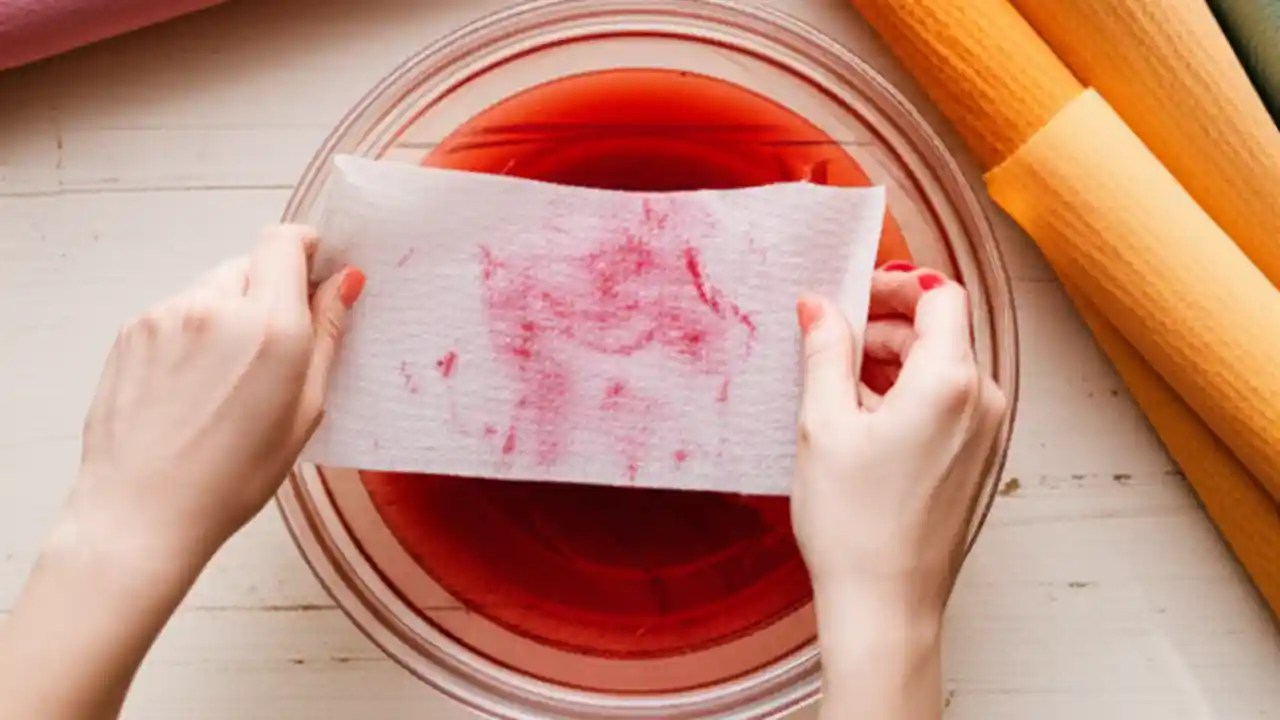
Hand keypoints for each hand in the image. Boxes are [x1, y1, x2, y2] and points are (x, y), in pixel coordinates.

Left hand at [68, 224, 364, 568]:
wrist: (141, 512)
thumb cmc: (230, 478)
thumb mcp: (304, 410)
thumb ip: (326, 335)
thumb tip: (345, 282)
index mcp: (270, 327)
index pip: (286, 241)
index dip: (305, 250)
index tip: (314, 274)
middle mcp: (215, 307)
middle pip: (252, 264)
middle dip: (269, 293)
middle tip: (273, 349)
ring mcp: (166, 314)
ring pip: (213, 288)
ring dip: (229, 314)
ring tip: (226, 379)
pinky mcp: (132, 329)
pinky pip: (177, 311)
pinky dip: (193, 333)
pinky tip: (193, 385)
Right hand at [793, 265, 1004, 613]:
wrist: (885, 607)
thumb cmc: (854, 526)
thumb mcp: (823, 425)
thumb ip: (825, 352)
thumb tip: (819, 305)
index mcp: (950, 382)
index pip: (941, 295)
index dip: (895, 284)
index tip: (853, 295)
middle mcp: (983, 402)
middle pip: (942, 332)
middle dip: (885, 326)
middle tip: (830, 343)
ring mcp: (987, 434)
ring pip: (944, 369)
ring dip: (894, 363)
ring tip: (838, 390)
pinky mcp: (978, 462)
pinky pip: (949, 405)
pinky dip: (909, 396)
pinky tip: (863, 423)